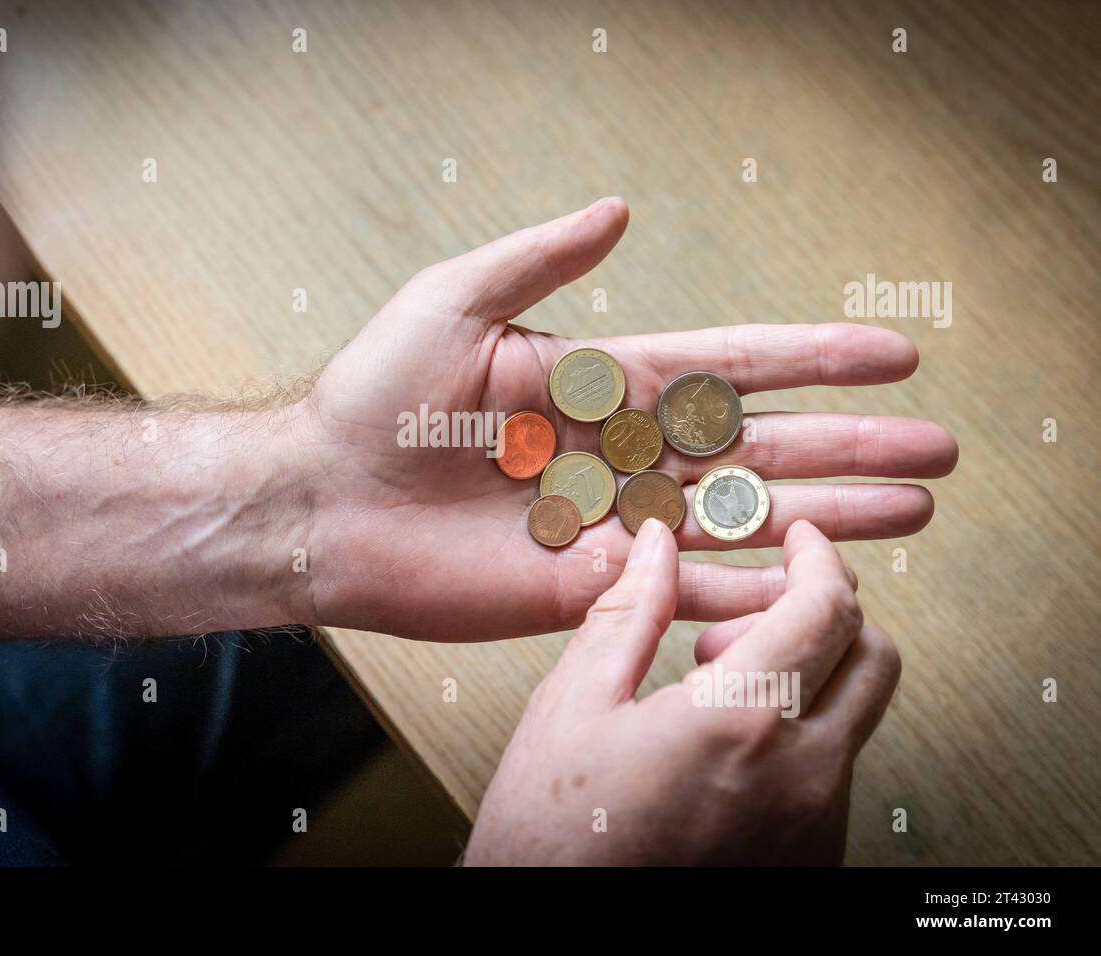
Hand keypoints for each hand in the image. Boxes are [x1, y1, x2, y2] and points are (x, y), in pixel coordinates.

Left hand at [294, 198, 956, 640]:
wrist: (319, 502)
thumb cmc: (375, 396)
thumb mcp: (457, 302)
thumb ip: (543, 260)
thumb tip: (621, 208)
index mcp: (605, 382)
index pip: (733, 365)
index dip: (814, 360)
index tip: (892, 354)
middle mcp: (624, 454)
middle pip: (762, 449)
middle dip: (851, 449)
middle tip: (937, 452)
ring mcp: (613, 525)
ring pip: (742, 524)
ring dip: (827, 521)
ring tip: (914, 515)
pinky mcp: (587, 588)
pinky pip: (686, 596)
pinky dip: (753, 597)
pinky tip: (818, 591)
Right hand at [464, 518, 898, 864]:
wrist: (562, 934)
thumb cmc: (553, 835)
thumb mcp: (574, 706)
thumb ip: (629, 613)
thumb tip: (658, 546)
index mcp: (740, 721)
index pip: (827, 609)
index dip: (817, 559)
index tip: (795, 542)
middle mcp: (801, 776)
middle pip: (870, 657)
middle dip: (822, 617)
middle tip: (743, 624)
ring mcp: (816, 826)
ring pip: (857, 715)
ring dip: (809, 678)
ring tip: (714, 694)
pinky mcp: (815, 860)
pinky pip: (837, 772)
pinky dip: (801, 735)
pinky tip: (725, 749)